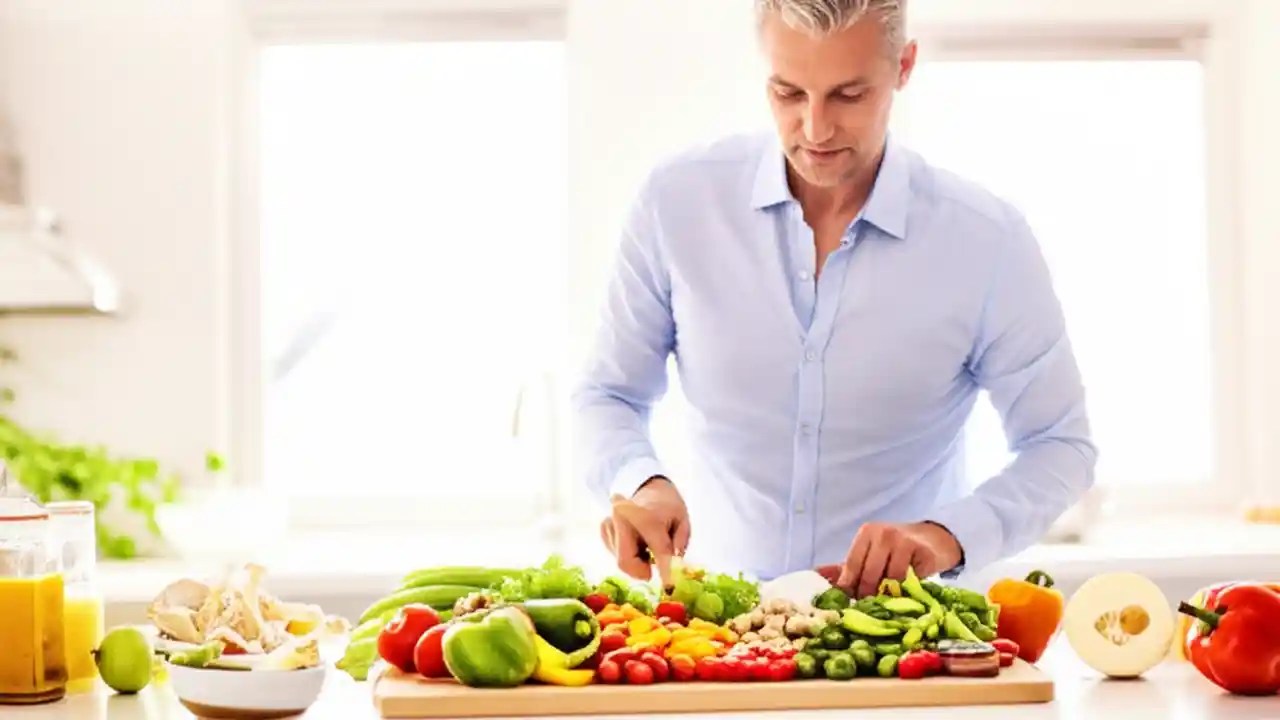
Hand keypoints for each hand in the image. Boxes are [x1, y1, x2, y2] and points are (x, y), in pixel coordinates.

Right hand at [599, 476, 690, 587]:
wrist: (646, 485)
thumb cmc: (667, 506)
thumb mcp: (682, 520)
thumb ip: (679, 544)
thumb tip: (674, 568)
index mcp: (647, 516)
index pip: (658, 551)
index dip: (666, 572)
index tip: (669, 589)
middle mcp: (623, 518)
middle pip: (626, 562)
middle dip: (642, 571)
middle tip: (653, 567)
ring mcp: (610, 522)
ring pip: (621, 560)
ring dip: (637, 560)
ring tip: (647, 543)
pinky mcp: (604, 529)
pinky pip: (616, 553)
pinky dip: (629, 554)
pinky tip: (636, 541)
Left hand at [823, 521, 962, 597]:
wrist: (934, 540)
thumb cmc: (896, 550)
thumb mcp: (871, 553)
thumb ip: (846, 567)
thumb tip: (815, 576)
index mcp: (867, 533)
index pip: (852, 566)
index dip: (850, 589)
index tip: (849, 605)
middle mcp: (883, 534)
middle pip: (869, 575)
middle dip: (867, 596)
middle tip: (869, 611)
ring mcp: (904, 541)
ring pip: (889, 580)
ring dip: (887, 597)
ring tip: (887, 606)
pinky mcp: (922, 553)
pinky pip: (909, 581)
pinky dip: (905, 593)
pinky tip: (904, 598)